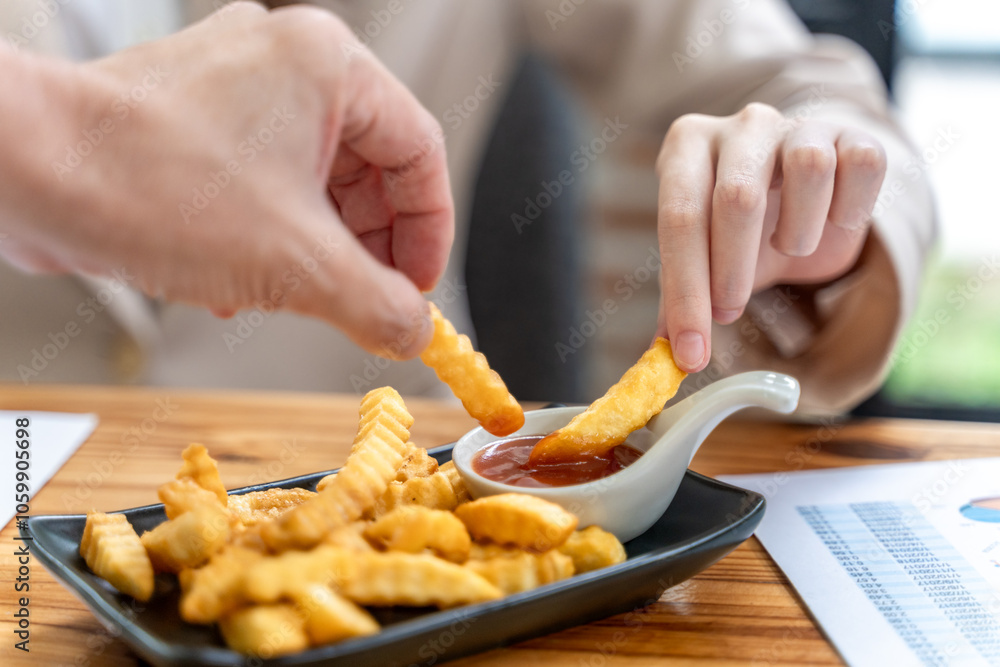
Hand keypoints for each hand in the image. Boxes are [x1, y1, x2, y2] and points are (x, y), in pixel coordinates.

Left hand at [0, 2, 452, 358]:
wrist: (24, 172)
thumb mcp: (296, 265)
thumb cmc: (147, 183)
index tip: (419, 288)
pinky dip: (271, 233)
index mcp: (328, 66)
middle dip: (369, 248)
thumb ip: (377, 304)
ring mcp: (235, 86)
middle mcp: (284, 62)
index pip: (419, 152)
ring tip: (298, 296)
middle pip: (369, 167)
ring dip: (317, 250)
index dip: (430, 232)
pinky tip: (242, 282)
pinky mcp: (195, 117)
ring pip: (314, 179)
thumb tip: (412, 330)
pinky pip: (264, 180)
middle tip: (367, 301)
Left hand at [654, 102, 886, 370]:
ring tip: (788, 248)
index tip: (691, 352)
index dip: (685, 292)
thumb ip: (679, 302)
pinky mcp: (852, 133)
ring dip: (799, 233)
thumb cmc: (739, 231)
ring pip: (808, 169)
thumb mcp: (701, 259)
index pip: (679, 217)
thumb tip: (664, 360)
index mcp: (688, 146)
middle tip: (730, 312)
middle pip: (737, 197)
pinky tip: (833, 224)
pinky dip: (850, 210)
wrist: (801, 194)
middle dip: (732, 272)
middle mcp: (741, 125)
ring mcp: (798, 124)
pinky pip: (862, 166)